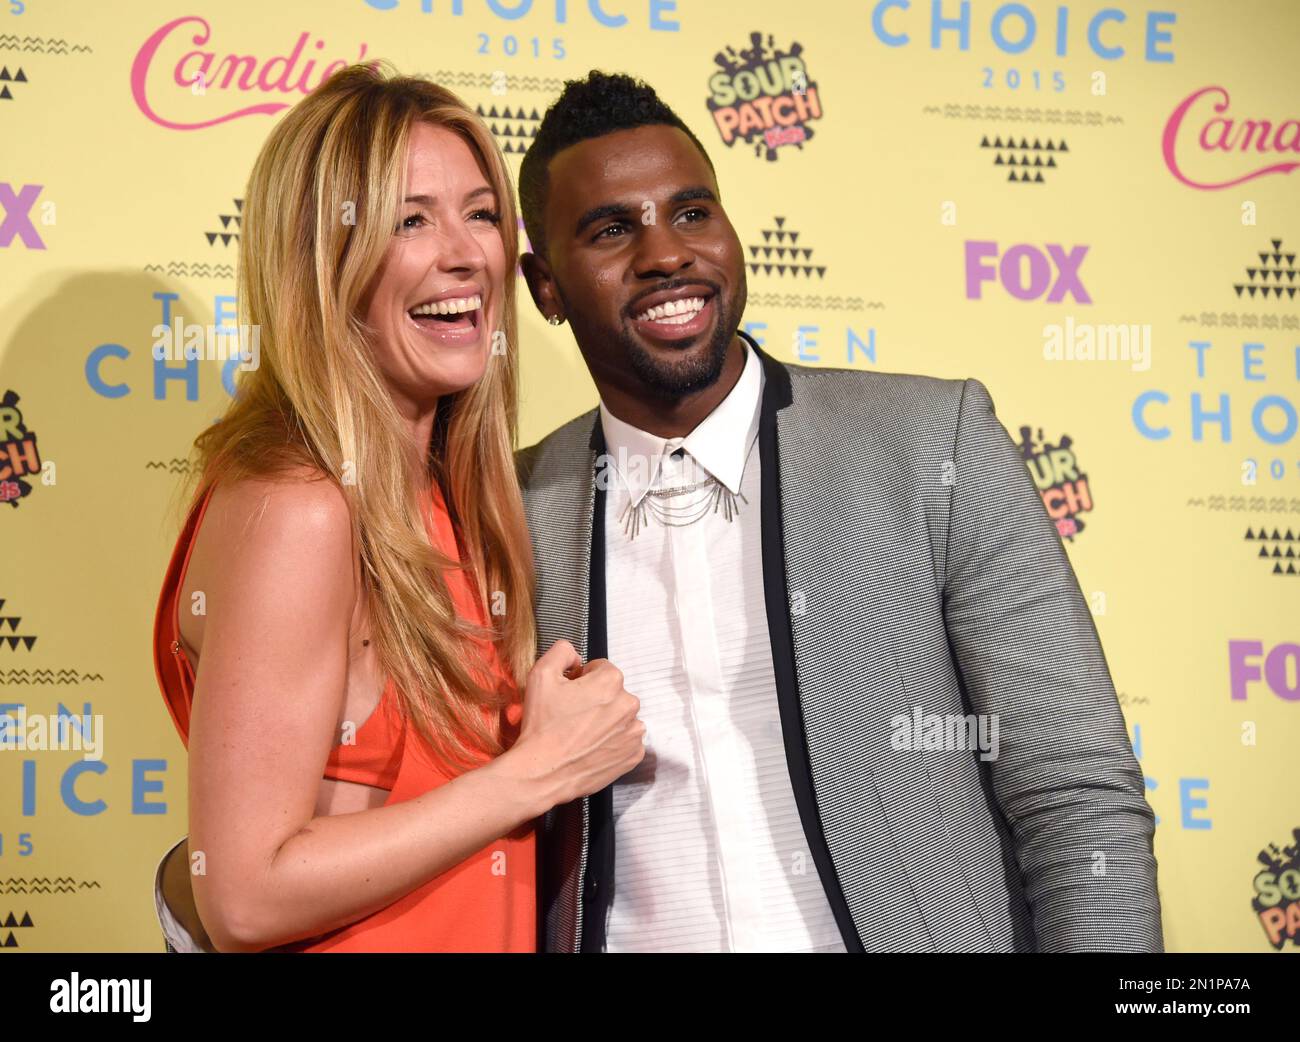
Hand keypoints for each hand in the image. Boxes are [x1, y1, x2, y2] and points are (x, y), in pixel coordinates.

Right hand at [496, 640, 644, 809]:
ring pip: (621, 717)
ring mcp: (634, 732)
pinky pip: (626, 740)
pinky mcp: (633, 755)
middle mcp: (629, 705)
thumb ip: (561, 651)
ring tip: (582, 734)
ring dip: (606, 721)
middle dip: (596, 699)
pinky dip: (612, 742)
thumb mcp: (541, 674)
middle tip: (573, 716)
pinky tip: (592, 748)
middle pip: (614, 693)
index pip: (601, 669)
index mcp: (611, 681)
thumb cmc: (542, 725)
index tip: (569, 695)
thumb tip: (575, 655)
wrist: (542, 772)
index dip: (582, 680)